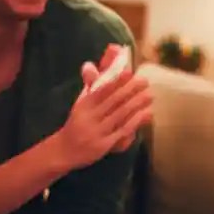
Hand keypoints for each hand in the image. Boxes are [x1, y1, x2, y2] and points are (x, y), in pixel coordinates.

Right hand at [53, 44, 152, 170]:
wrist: (64, 150)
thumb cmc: (77, 121)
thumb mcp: (82, 102)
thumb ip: (90, 84)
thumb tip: (90, 63)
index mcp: (84, 104)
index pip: (101, 90)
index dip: (116, 81)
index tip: (130, 72)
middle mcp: (89, 117)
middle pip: (113, 101)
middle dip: (130, 89)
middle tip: (145, 81)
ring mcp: (97, 131)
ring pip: (120, 114)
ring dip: (136, 103)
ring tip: (149, 95)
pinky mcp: (104, 144)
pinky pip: (122, 131)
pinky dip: (136, 121)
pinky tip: (147, 113)